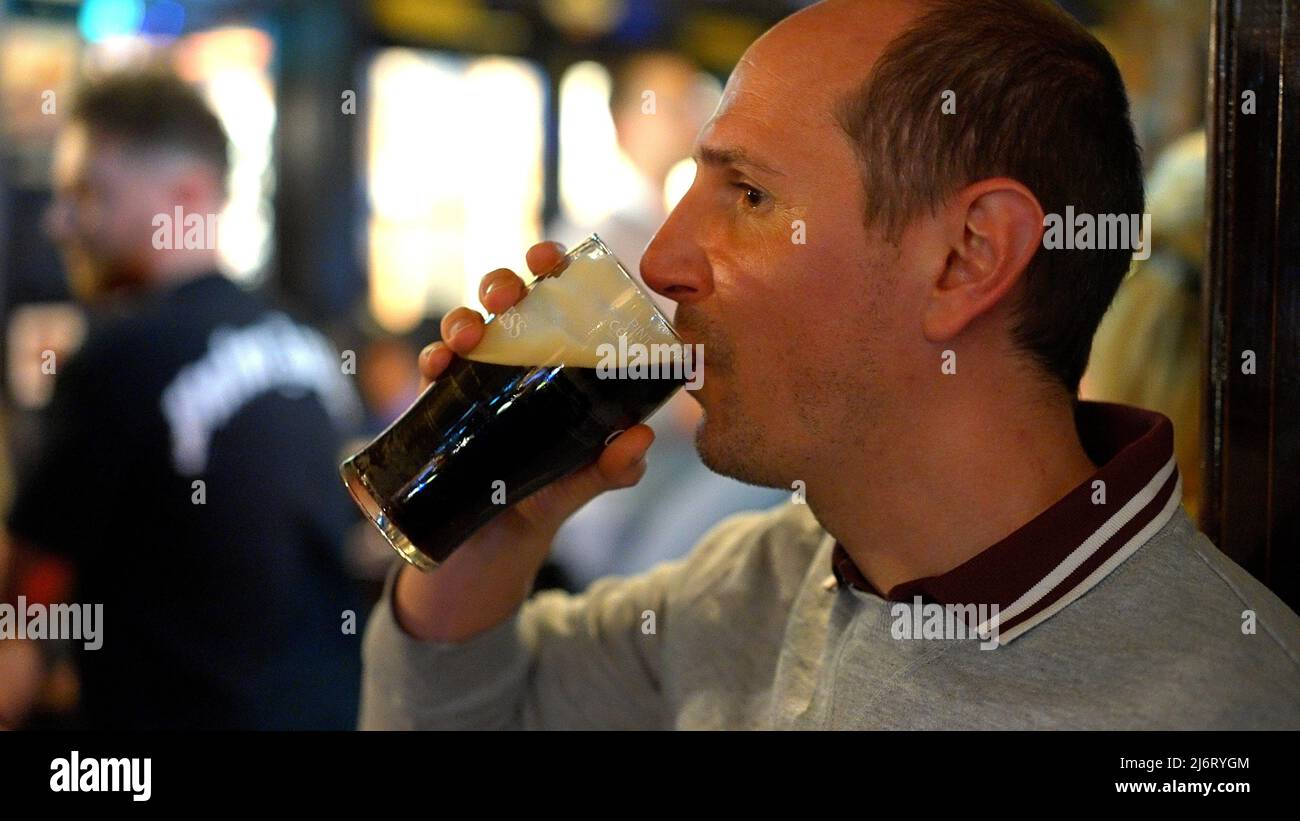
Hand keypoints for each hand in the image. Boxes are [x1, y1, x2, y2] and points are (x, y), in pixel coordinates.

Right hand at [418, 240, 655, 537]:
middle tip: (508, 298)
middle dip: (503, 283)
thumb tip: (640, 438)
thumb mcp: (590, 479)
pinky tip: (438, 365)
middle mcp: (516, 355)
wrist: (501, 539)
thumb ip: (617, 466)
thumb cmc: (553, 491)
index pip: (557, 295)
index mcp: (557, 355)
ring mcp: (476, 376)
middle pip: (506, 298)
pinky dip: (433, 357)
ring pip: (464, 324)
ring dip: (463, 319)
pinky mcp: (442, 402)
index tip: (551, 259)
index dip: (551, 265)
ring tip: (468, 338)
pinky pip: (432, 367)